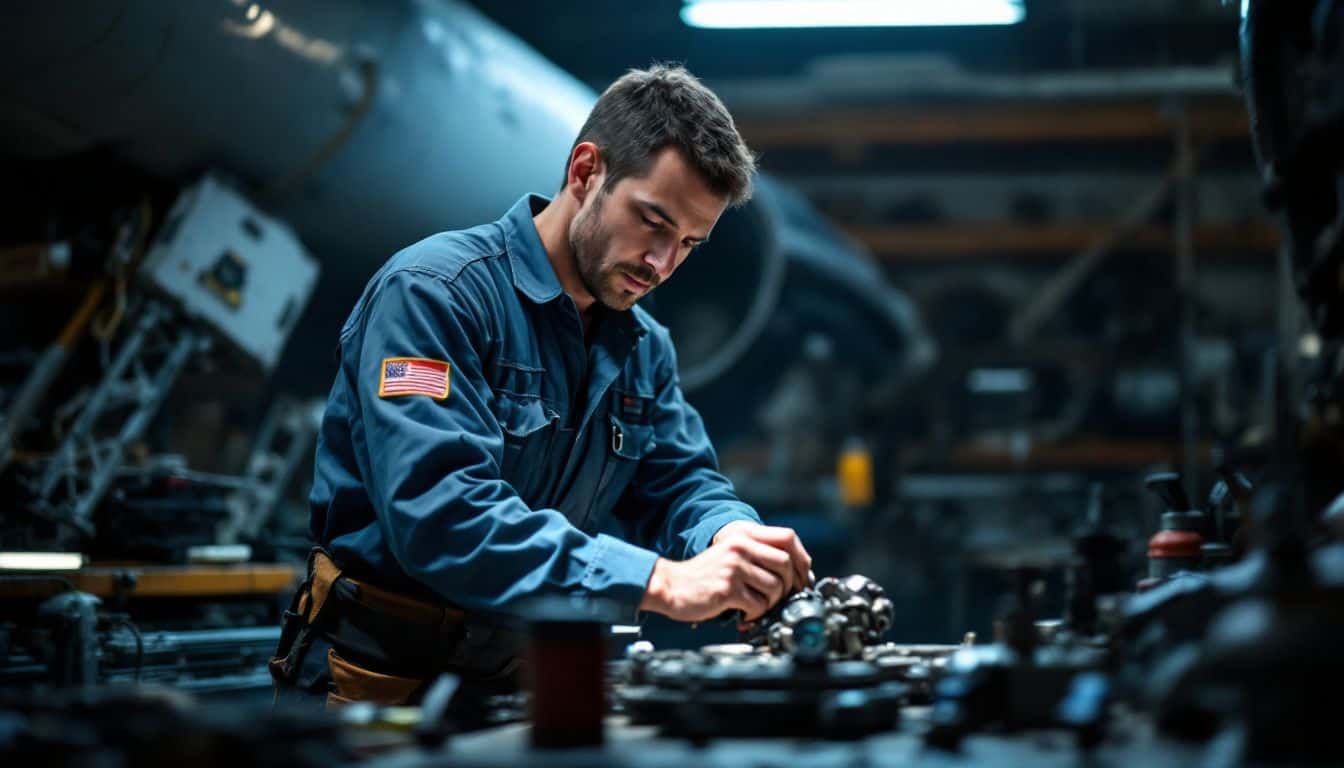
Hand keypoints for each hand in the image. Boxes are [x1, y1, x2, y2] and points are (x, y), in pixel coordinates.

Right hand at [639, 521, 811, 622]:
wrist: (671, 585)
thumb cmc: (704, 576)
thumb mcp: (731, 554)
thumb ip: (758, 556)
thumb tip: (796, 575)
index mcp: (743, 535)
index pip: (787, 539)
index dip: (801, 561)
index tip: (801, 580)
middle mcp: (740, 547)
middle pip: (786, 564)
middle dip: (787, 587)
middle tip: (777, 600)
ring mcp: (734, 566)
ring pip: (775, 587)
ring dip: (770, 604)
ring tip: (755, 608)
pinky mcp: (728, 588)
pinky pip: (757, 605)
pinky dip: (755, 615)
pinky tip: (743, 615)